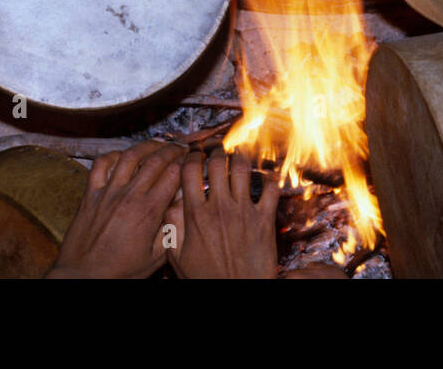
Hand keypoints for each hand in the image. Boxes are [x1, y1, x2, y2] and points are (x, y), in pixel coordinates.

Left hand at [47, 141, 185, 278]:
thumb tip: (184, 205)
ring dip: (146, 146)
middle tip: (180, 147)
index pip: (173, 174)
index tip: (192, 160)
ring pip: (129, 156)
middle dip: (171, 149)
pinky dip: (114, 154)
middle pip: (155, 159)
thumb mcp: (155, 258)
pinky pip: (101, 164)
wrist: (83, 278)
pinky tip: (123, 155)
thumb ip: (172, 229)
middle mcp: (128, 196)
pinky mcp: (90, 194)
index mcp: (148, 211)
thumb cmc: (119, 272)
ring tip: (157, 144)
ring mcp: (107, 192)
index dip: (186, 163)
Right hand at [168, 149, 279, 278]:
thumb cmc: (206, 279)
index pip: (189, 171)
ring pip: (243, 167)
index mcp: (196, 215)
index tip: (193, 155)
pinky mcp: (264, 219)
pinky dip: (270, 178)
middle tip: (217, 149)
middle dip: (216, 150)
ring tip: (238, 156)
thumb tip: (171, 204)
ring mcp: (244, 211)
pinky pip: (271, 188)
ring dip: (240, 157)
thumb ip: (173, 227)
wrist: (236, 293)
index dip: (190, 157)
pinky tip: (265, 177)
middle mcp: (220, 208)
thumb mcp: (179, 256)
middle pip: (217, 162)